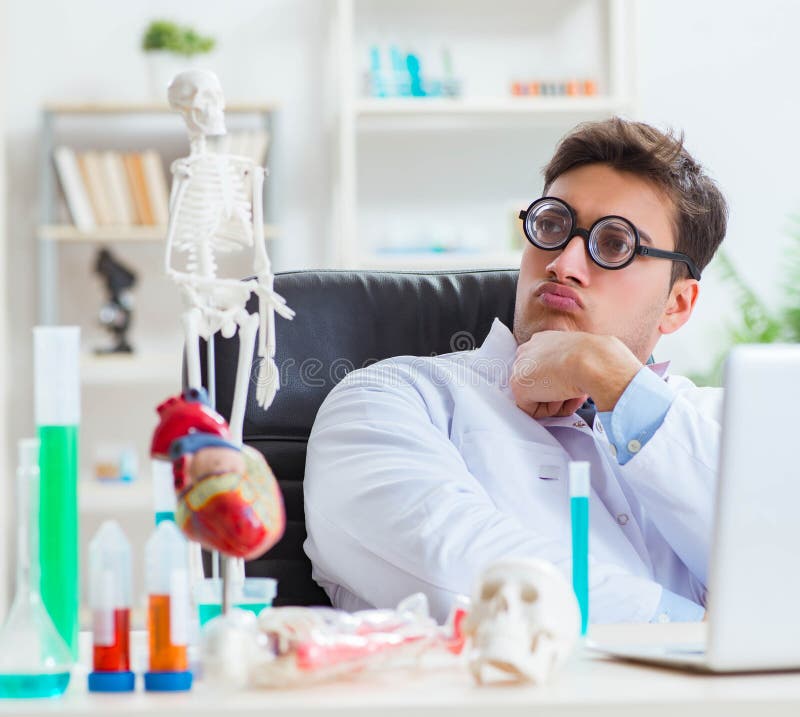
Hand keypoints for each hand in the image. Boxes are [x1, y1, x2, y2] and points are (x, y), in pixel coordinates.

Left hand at [510, 331, 641, 417]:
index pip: (545, 367)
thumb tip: (574, 382)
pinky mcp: (519, 386)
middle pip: (539, 381)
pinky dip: (548, 412)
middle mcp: (528, 350)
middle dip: (555, 392)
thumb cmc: (596, 357)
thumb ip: (571, 366)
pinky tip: (562, 400)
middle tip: (573, 393)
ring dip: (554, 402)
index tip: (573, 384)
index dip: (561, 380)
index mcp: (544, 340)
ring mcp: (521, 368)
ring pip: (535, 395)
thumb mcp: (583, 357)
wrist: (593, 360)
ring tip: (572, 395)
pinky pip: (531, 410)